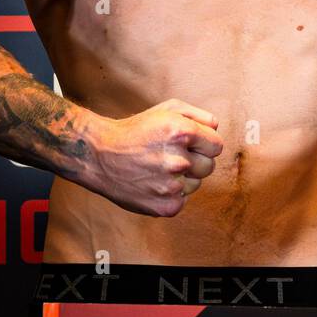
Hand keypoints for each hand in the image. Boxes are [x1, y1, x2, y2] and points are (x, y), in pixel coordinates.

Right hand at [82, 98, 222, 216]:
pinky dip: (172, 194)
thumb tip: (216, 128)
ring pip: (196, 184)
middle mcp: (178, 160)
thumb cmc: (135, 130)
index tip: (189, 144)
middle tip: (171, 155)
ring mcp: (171, 186)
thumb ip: (198, 115)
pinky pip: (183, 200)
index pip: (217, 145)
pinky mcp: (165, 206)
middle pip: (209, 166)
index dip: (204, 143)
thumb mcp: (166, 110)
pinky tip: (154, 182)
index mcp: (181, 132)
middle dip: (195, 161)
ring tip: (159, 168)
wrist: (100, 155)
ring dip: (183, 178)